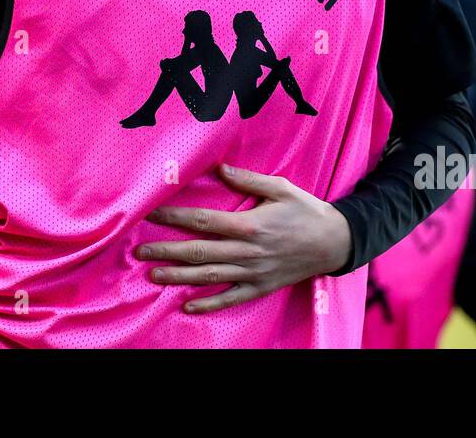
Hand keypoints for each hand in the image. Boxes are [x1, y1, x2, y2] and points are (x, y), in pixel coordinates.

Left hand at [136, 163, 351, 314]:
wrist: (335, 243)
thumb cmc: (307, 211)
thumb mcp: (281, 188)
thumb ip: (249, 179)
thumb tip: (220, 169)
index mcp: (249, 224)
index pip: (203, 221)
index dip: (175, 218)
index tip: (151, 215)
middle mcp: (247, 251)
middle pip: (199, 252)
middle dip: (167, 251)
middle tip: (140, 251)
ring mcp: (253, 272)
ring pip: (209, 276)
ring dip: (179, 277)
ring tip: (153, 275)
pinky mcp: (261, 287)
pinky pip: (231, 298)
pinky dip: (209, 305)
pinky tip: (187, 306)